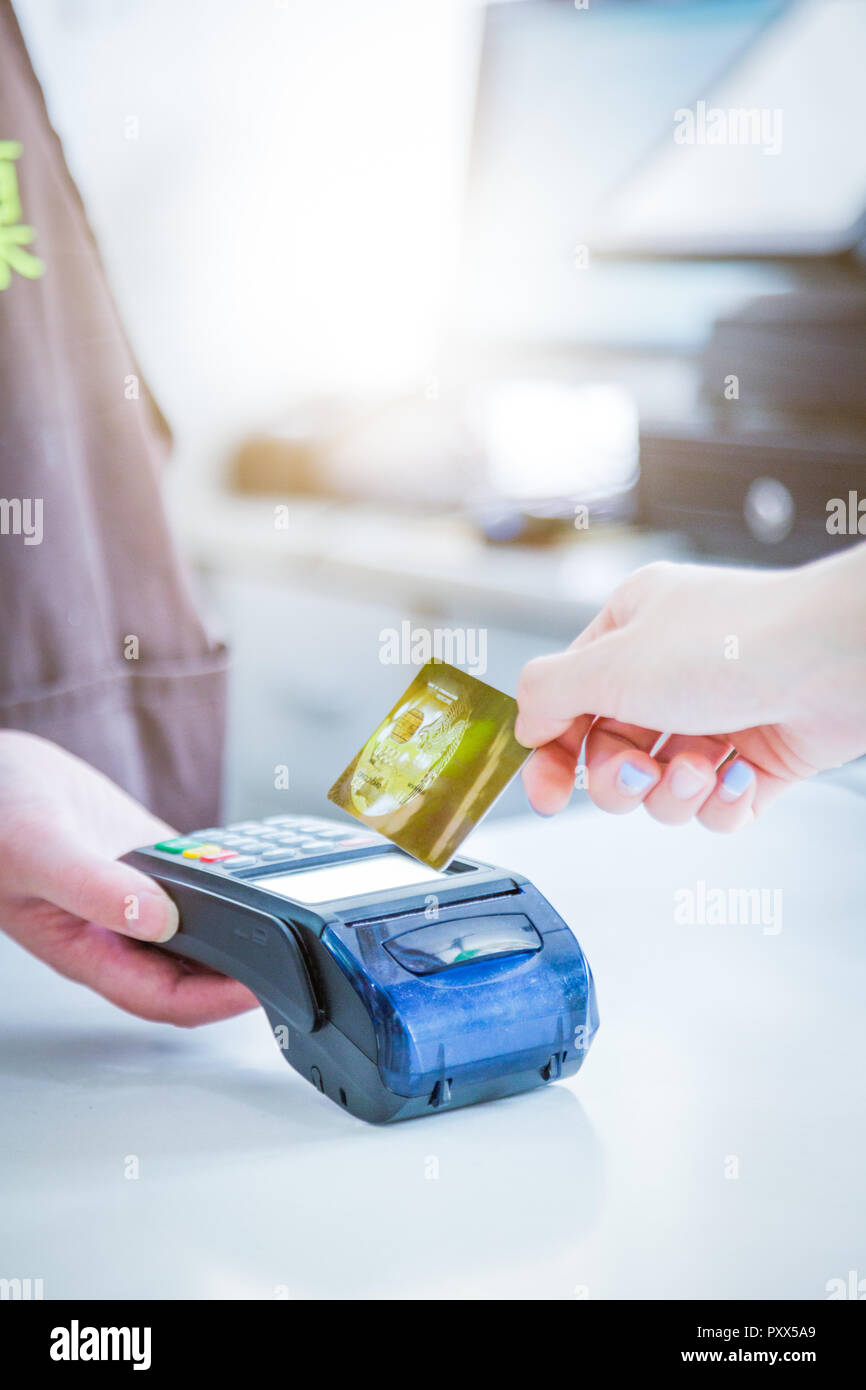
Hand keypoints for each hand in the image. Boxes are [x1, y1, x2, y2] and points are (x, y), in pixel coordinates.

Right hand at [0, 731, 257, 1022]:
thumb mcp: (41, 853)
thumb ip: (95, 889)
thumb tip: (158, 917)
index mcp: (87, 948)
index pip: (163, 998)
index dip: (214, 1003)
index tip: (262, 989)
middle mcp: (115, 930)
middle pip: (190, 974)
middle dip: (239, 975)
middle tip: (294, 960)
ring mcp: (133, 895)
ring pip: (197, 929)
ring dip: (237, 929)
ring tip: (286, 922)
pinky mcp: (144, 858)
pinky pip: (195, 880)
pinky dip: (225, 880)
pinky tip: (255, 872)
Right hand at [515, 548, 865, 831]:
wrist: (836, 663)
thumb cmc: (736, 644)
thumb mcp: (612, 661)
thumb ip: (547, 693)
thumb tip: (524, 723)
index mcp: (631, 630)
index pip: (567, 700)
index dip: (550, 754)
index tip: (545, 794)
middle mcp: (671, 670)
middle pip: (610, 754)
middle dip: (624, 778)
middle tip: (643, 771)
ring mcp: (716, 716)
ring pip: (662, 789)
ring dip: (677, 792)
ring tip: (704, 770)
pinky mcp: (759, 758)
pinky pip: (716, 806)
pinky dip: (724, 804)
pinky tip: (740, 779)